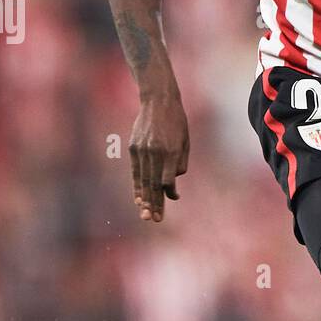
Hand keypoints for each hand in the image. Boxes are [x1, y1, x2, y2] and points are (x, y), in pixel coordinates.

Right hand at [128, 94, 189, 221]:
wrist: (158, 100)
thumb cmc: (177, 122)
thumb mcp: (185, 140)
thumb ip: (180, 163)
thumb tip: (172, 184)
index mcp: (171, 150)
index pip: (167, 178)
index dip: (169, 192)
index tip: (173, 198)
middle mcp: (155, 152)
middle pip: (153, 183)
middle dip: (155, 203)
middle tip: (155, 220)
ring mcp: (142, 150)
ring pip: (143, 180)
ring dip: (145, 199)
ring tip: (146, 215)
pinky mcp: (134, 147)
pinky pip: (136, 171)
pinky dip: (137, 186)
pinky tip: (138, 199)